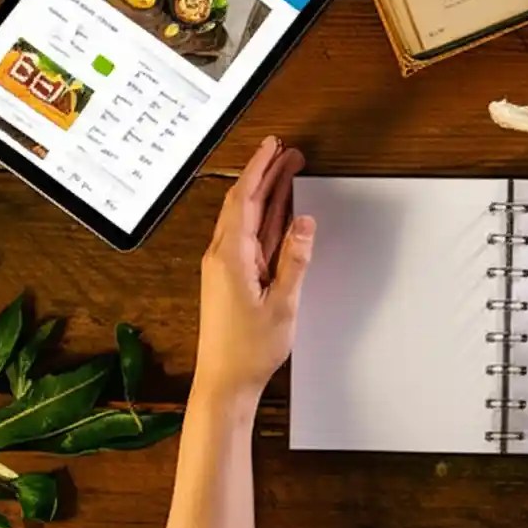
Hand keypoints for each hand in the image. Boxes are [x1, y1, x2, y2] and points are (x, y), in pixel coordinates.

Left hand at [196, 136, 313, 400]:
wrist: (224, 381)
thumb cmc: (249, 349)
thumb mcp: (282, 304)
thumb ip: (294, 260)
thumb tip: (304, 223)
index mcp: (231, 257)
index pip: (245, 199)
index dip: (259, 169)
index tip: (272, 146)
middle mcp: (223, 256)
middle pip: (244, 203)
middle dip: (266, 174)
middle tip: (288, 153)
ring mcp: (225, 267)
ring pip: (247, 218)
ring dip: (266, 194)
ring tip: (288, 173)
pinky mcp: (230, 278)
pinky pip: (249, 237)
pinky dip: (265, 218)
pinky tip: (280, 214)